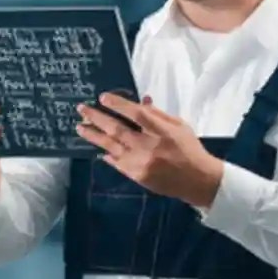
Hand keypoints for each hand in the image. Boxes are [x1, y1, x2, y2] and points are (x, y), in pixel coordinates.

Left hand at [75, 93, 223, 208]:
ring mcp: (140, 163)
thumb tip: (141, 100)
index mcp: (162, 131)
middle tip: (81, 109)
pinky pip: (116, 162)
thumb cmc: (189, 149)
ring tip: (80, 127)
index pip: (136, 114)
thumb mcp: (179, 126)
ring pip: (111, 146)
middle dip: (97, 118)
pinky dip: (106, 153)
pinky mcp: (136, 176)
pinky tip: (97, 147)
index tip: (103, 97)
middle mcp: (149, 146)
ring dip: (94, 135)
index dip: (118, 104)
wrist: (197, 180)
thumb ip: (158, 114)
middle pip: (117, 130)